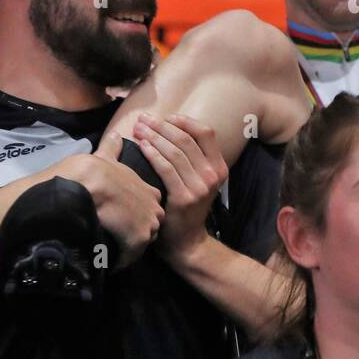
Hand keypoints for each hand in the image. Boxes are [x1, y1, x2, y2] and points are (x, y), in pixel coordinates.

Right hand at [54, 131, 163, 269]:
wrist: (86, 183)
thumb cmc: (92, 170)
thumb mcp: (105, 156)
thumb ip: (113, 149)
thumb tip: (116, 135)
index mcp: (148, 190)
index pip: (148, 208)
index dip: (134, 215)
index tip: (120, 219)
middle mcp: (153, 207)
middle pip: (148, 227)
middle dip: (135, 233)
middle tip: (115, 237)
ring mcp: (148, 223)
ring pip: (140, 242)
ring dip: (127, 248)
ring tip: (109, 250)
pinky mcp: (138, 239)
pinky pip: (130, 256)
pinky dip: (119, 259)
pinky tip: (107, 260)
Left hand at [129, 113, 227, 262]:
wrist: (187, 241)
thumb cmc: (187, 207)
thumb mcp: (199, 181)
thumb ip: (193, 159)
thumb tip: (170, 130)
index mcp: (219, 167)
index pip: (206, 133)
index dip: (185, 121)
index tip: (167, 116)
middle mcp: (212, 174)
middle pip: (186, 139)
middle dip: (162, 125)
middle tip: (143, 119)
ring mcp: (200, 186)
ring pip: (174, 151)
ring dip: (154, 136)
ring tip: (139, 128)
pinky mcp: (184, 197)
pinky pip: (166, 168)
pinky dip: (152, 154)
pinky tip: (141, 146)